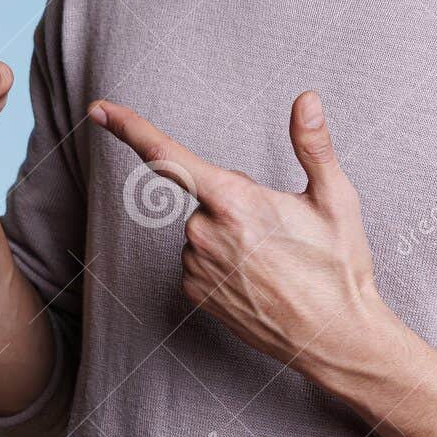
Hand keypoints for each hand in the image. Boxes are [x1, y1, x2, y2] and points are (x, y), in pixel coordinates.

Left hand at [88, 91, 380, 374]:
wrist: (334, 337)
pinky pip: (199, 259)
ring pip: (205, 228)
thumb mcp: (335, 198)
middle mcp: (204, 234)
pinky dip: (223, 259)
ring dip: (231, 232)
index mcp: (233, 202)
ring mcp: (195, 267)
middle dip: (238, 199)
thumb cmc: (339, 266)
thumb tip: (306, 99)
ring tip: (274, 258)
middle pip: (209, 193)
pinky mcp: (193, 293)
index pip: (168, 155)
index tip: (98, 110)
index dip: (130, 128)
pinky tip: (257, 277)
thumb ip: (313, 144)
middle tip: (281, 228)